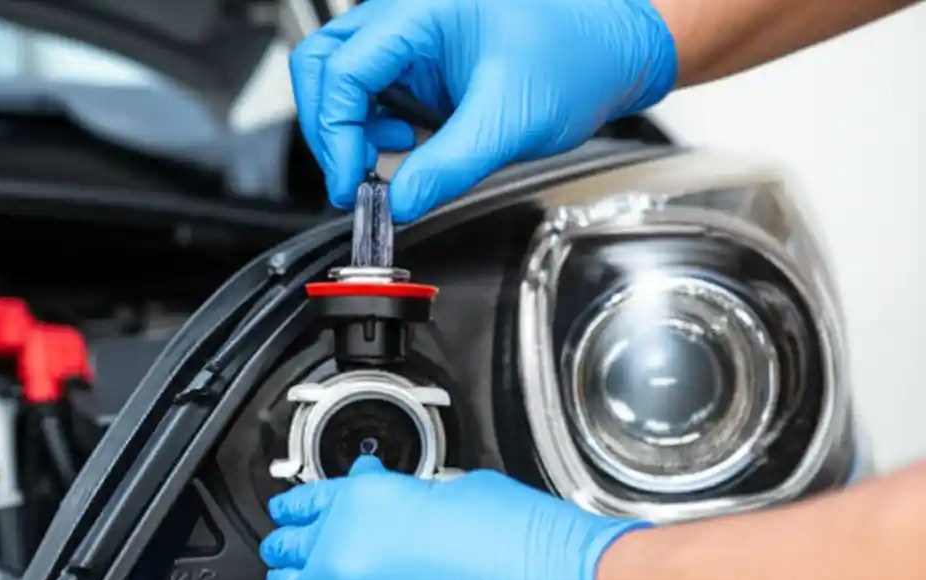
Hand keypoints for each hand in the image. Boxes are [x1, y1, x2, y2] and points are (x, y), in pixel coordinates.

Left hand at [259, 456, 648, 579]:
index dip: (304, 511)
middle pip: (287, 555)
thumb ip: (408, 505)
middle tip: (307, 555)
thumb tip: (393, 512)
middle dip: (298, 552)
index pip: (306, 504)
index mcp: (367, 504)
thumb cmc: (542, 557)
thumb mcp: (464, 496)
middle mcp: (344, 559)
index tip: (299, 516)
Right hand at [290, 0, 677, 221]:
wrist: (613, 49)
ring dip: (348, 125)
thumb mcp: (509, 122)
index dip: (336, 133)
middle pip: (322, 63)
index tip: (351, 181)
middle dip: (328, 126)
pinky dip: (371, 123)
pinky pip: (369, 87)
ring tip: (383, 157)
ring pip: (338, 74)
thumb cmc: (577, 56)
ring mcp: (409, 34)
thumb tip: (399, 203)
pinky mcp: (418, 58)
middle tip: (351, 175)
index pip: (343, 69)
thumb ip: (447, 167)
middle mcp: (407, 13)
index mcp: (422, 10)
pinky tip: (403, 141)